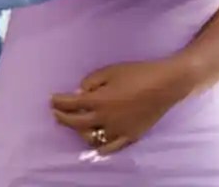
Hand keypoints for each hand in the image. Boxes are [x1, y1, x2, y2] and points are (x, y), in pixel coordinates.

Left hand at [49, 58, 192, 154]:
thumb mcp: (110, 71)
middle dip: (63, 117)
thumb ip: (91, 82)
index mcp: (99, 101)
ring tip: (74, 124)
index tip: (52, 99)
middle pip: (77, 122)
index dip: (59, 102)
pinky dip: (100, 147)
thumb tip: (80, 92)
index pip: (71, 104)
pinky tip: (94, 145)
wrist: (166, 84)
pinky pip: (111, 147)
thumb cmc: (137, 73)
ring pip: (91, 137)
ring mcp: (118, 130)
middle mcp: (105, 119)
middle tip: (55, 112)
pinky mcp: (130, 136)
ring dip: (79, 131)